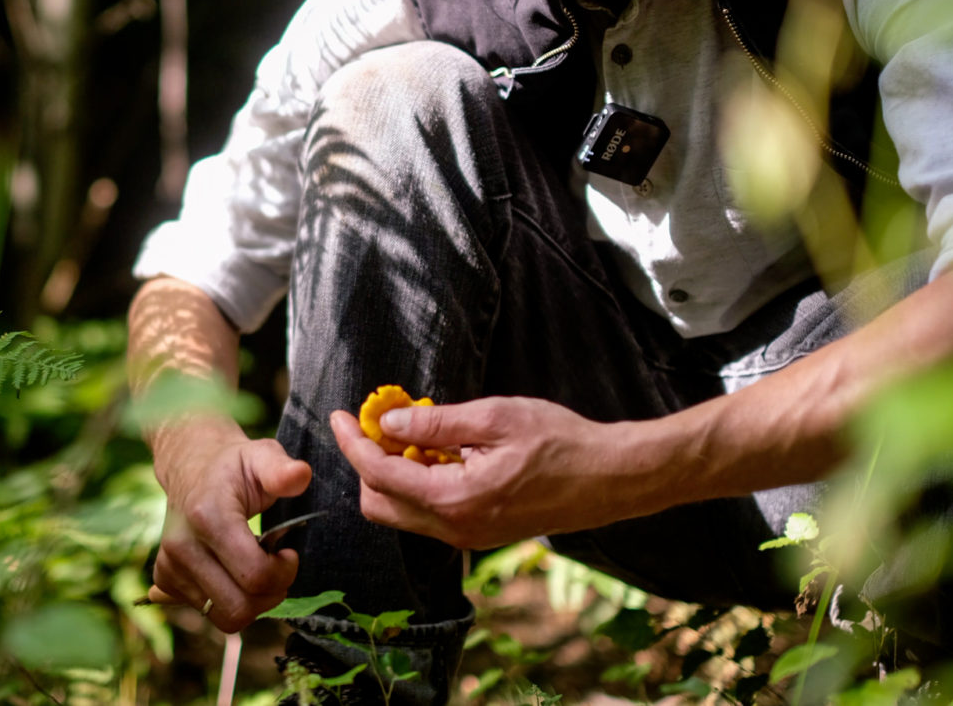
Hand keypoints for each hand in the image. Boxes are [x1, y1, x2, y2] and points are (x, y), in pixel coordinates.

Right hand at [147, 421, 311, 632]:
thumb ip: (281, 469)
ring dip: (251, 602)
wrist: (191, 464)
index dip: (283, 572)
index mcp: (207, 517)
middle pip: (239, 607)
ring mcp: (169, 566)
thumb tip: (301, 475)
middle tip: (276, 568)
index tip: (288, 553)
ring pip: (224, 617)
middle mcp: (181, 546)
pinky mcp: (164, 578)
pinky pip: (207, 612)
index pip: (255, 576)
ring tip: (256, 570)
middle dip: (269, 595)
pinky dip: (228, 600)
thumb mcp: (262, 456)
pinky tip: (231, 571)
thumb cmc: (235, 465)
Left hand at [329, 397, 661, 549]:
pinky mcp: (478, 534)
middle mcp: (456, 528)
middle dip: (368, 463)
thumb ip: (435, 425)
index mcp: (456, 500)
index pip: (380, 476)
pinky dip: (418, 483)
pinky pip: (428, 514)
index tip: (341, 416)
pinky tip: (438, 452)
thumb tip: (388, 423)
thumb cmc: (561, 441)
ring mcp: (467, 537)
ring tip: (414, 432)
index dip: (353, 443)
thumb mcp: (493, 418)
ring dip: (393, 473)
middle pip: (379, 504)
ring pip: (401, 512)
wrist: (611, 477)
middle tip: (379, 423)